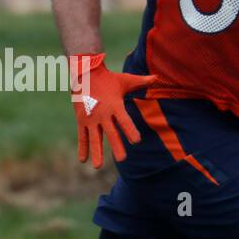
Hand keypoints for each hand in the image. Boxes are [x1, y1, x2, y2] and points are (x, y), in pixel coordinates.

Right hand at [70, 53, 156, 167]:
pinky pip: (82, 136)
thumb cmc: (109, 78)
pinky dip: (82, 148)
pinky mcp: (81, 120)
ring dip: (96, 152)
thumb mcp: (125, 80)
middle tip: (122, 159)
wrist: (85, 72)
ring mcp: (90, 118)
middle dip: (117, 146)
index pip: (124, 120)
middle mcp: (102, 114)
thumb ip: (141, 81)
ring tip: (98, 167)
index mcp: (115, 105)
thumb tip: (157, 77)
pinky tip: (83, 161)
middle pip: (111, 133)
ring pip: (94, 138)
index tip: (136, 141)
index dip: (130, 130)